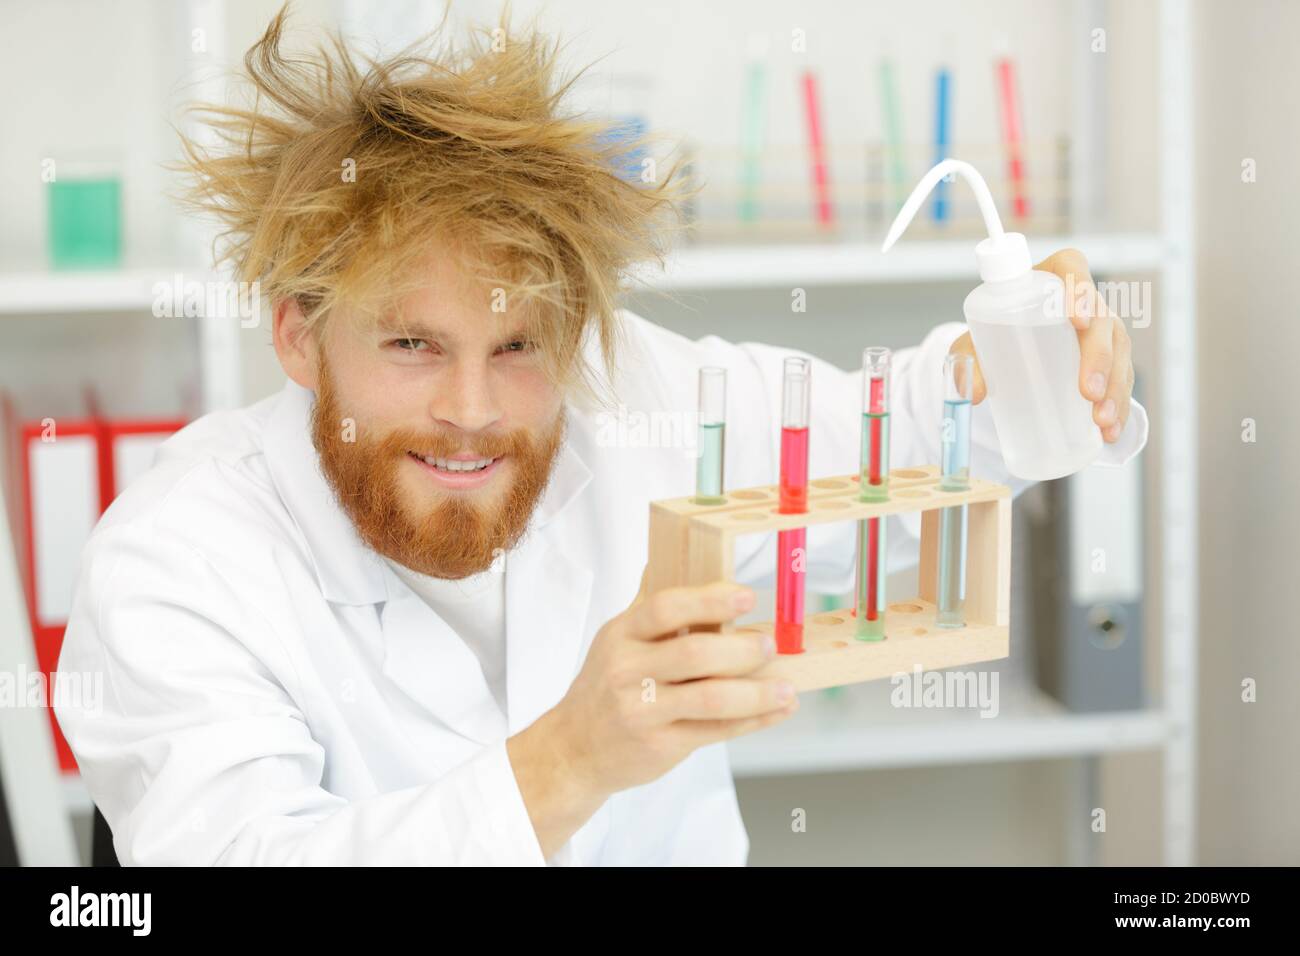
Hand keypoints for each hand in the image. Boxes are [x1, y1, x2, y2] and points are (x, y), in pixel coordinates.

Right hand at [508, 578, 796, 854]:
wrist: (575, 749)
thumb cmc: (606, 687)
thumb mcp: (616, 640)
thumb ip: (648, 605)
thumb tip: (670, 553)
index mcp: (621, 635)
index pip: (664, 607)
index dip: (709, 600)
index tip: (745, 596)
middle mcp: (628, 671)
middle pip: (693, 654)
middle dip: (741, 649)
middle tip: (770, 645)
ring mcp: (643, 710)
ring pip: (710, 698)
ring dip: (756, 692)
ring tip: (786, 687)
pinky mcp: (660, 744)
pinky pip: (715, 731)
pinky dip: (753, 721)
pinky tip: (776, 710)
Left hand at [948, 248, 1134, 442]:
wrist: (1004, 354)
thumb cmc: (991, 337)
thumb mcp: (974, 345)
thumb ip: (968, 362)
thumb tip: (971, 393)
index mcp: (1046, 282)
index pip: (1071, 267)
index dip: (1079, 290)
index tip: (1078, 321)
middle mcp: (1080, 301)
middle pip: (1102, 318)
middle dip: (1100, 357)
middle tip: (1087, 392)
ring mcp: (1099, 329)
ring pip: (1118, 351)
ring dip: (1114, 387)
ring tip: (1101, 420)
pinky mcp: (1109, 357)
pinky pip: (1121, 378)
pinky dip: (1119, 406)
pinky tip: (1109, 431)